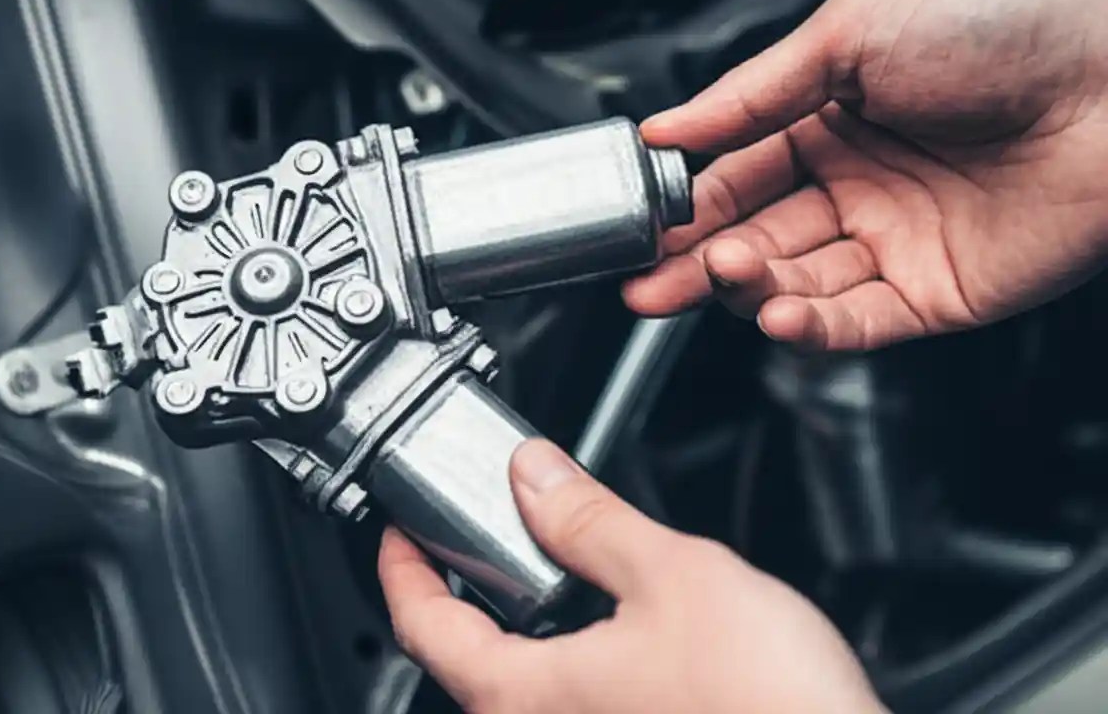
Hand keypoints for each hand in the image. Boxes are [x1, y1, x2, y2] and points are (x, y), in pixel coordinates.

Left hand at [377, 440, 885, 713]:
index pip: (420, 625)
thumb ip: (591, 521)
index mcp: (524, 694)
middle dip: (464, 584)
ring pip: (521, 677)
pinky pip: (570, 697)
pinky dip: (570, 648)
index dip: (400, 566)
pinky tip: (619, 619)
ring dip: (523, 616)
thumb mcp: (671, 576)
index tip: (399, 529)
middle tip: (478, 528)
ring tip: (555, 560)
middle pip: (465, 654)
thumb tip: (534, 476)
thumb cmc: (767, 707)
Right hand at [625, 0, 1107, 349]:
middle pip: (755, 241)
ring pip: (796, 286)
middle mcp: (858, 185)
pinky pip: (857, 322)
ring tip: (720, 275)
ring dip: (748, 290)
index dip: (686, 206)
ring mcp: (895, 241)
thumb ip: (750, 96)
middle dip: (696, 265)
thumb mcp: (849, 37)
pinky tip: (775, 313)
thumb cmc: (1003, 21)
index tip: (643, 227)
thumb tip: (665, 129)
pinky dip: (810, 326)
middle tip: (648, 284)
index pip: (735, 177)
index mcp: (829, 121)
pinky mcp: (936, 292)